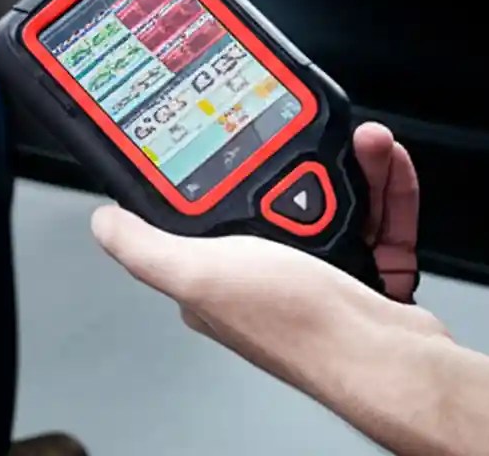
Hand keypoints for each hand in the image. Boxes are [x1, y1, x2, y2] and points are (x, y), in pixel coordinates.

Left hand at [91, 122, 440, 366]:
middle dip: (299, 157)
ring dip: (350, 163)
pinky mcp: (360, 271)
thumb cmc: (297, 325)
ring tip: (364, 143)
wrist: (387, 356)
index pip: (202, 210)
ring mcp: (313, 272)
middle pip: (273, 190)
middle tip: (314, 134)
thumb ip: (143, 247)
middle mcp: (259, 275)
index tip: (239, 131)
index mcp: (213, 276)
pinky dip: (384, 186)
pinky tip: (386, 162)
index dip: (218, 166)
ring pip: (328, 195)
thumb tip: (102, 222)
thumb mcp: (198, 273)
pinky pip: (374, 214)